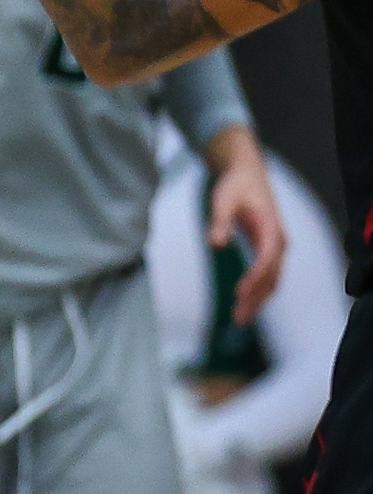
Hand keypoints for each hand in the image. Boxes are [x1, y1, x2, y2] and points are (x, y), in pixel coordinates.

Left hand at [203, 128, 284, 324]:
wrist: (247, 175)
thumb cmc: (235, 186)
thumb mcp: (223, 200)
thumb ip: (220, 221)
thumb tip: (216, 243)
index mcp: (271, 228)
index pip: (266, 259)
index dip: (254, 278)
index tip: (239, 294)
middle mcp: (278, 240)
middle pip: (272, 276)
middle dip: (256, 298)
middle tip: (238, 319)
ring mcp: (275, 247)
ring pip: (272, 280)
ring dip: (258, 300)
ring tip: (239, 319)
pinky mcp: (268, 250)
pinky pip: (267, 276)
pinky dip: (258, 292)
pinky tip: (244, 305)